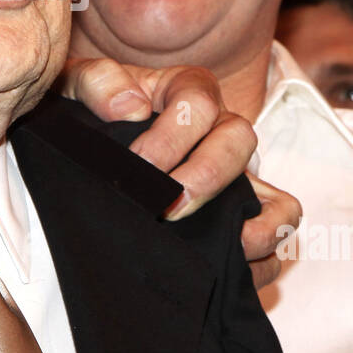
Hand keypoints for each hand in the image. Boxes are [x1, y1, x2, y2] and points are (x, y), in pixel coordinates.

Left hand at [58, 57, 300, 288]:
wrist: (83, 152)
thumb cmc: (86, 114)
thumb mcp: (76, 85)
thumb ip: (96, 82)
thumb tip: (129, 108)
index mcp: (185, 90)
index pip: (198, 102)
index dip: (171, 136)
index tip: (136, 165)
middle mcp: (220, 130)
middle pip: (241, 141)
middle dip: (206, 177)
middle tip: (166, 207)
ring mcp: (237, 177)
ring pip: (276, 196)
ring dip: (255, 226)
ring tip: (218, 247)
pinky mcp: (240, 217)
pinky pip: (275, 239)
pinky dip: (263, 259)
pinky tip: (225, 270)